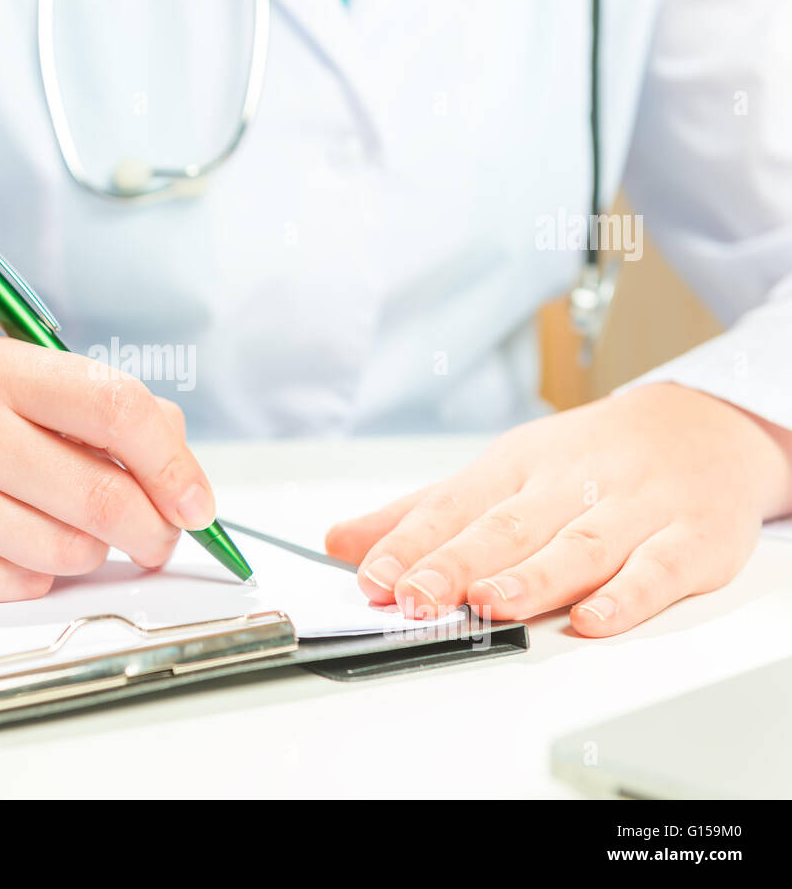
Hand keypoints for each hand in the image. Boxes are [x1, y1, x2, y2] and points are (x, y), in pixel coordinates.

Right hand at [0, 338, 211, 601]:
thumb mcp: (8, 381)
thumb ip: (95, 408)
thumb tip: (177, 457)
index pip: (114, 407)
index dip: (173, 463)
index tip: (198, 503)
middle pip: (103, 497)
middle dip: (152, 530)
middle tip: (158, 538)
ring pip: (69, 550)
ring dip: (89, 549)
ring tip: (56, 522)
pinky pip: (22, 583)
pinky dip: (36, 571)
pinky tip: (5, 541)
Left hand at [325, 384, 791, 635]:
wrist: (704, 426)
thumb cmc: (587, 459)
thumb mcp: (500, 472)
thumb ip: (420, 515)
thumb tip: (340, 541)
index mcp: (517, 467)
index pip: (453, 506)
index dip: (409, 544)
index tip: (372, 577)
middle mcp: (571, 484)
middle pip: (507, 527)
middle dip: (456, 563)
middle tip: (415, 597)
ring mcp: (633, 510)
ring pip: (578, 546)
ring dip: (532, 577)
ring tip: (488, 604)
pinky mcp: (691, 539)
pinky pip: (658, 569)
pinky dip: (627, 595)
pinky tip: (592, 617)